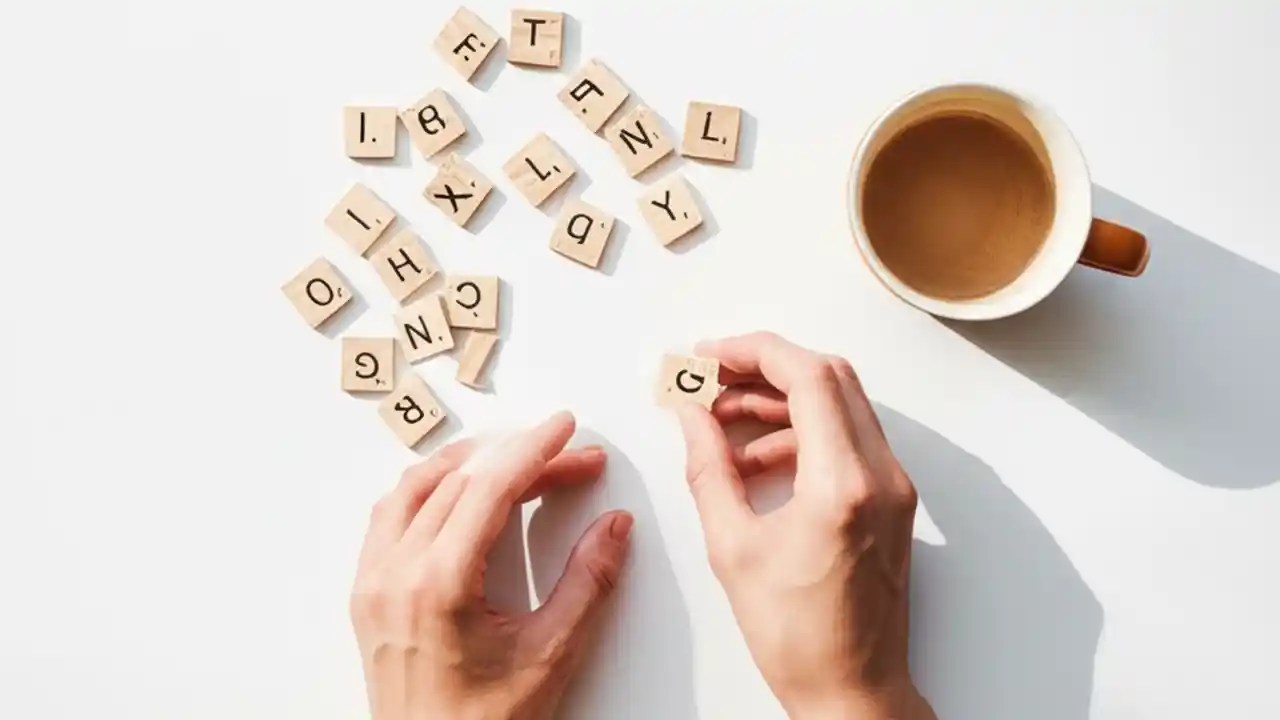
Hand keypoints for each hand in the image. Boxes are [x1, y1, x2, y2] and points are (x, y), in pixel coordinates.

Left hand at [351, 411, 632, 719]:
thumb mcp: (550, 656)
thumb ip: (588, 583)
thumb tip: (615, 527)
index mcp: (437, 586)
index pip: (488, 488)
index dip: (534, 450)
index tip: (566, 431)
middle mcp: (394, 575)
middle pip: (458, 482)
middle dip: (517, 458)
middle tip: (568, 457)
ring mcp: (373, 584)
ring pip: (414, 489)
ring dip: (466, 464)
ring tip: (514, 457)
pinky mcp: (367, 595)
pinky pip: (390, 517)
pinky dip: (429, 490)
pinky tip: (459, 492)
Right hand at [676, 333, 935, 719]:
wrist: (852, 691)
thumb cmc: (798, 637)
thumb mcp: (733, 547)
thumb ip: (708, 468)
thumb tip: (690, 414)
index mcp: (844, 485)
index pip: (808, 377)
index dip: (752, 353)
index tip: (708, 355)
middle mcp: (882, 476)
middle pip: (829, 378)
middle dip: (765, 366)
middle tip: (711, 376)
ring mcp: (894, 487)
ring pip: (840, 404)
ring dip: (780, 400)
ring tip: (721, 417)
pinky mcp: (891, 500)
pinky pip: (847, 439)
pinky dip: (801, 431)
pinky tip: (754, 457)